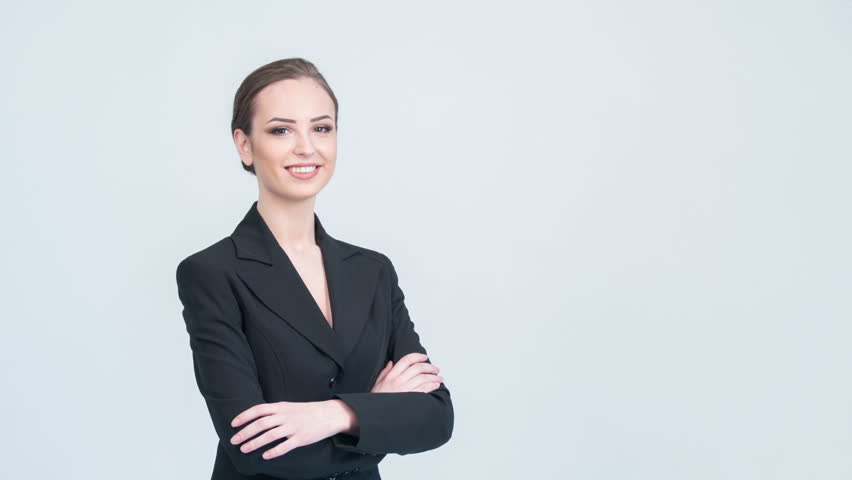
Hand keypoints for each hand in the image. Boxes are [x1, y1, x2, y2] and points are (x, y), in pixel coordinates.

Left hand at [229, 400, 346, 459]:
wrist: (330, 414)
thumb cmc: (308, 411)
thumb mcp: (290, 406)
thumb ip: (275, 411)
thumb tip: (257, 419)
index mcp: (281, 406)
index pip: (258, 410)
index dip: (244, 416)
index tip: (234, 424)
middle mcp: (286, 416)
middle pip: (261, 424)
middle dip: (245, 432)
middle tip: (234, 440)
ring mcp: (293, 427)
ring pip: (270, 435)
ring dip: (255, 443)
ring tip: (244, 449)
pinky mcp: (301, 438)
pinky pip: (285, 446)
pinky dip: (273, 451)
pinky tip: (265, 456)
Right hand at [371, 352, 443, 393]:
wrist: (376, 414)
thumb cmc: (377, 400)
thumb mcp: (377, 383)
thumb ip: (385, 372)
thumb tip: (391, 363)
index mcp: (391, 376)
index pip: (406, 360)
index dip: (417, 356)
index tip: (425, 357)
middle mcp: (399, 381)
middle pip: (418, 368)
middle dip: (430, 367)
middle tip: (436, 369)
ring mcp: (405, 389)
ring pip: (423, 378)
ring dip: (434, 377)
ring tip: (439, 378)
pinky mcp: (410, 399)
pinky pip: (424, 389)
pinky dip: (432, 386)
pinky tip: (436, 385)